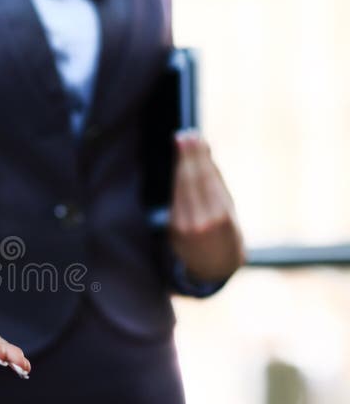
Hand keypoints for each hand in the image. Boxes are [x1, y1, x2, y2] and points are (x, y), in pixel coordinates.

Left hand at [169, 130, 245, 281]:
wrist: (214, 269)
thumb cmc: (228, 236)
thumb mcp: (230, 212)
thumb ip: (217, 184)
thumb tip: (204, 153)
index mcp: (220, 218)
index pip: (205, 179)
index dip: (198, 157)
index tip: (195, 137)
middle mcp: (199, 221)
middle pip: (190, 180)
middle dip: (187, 156)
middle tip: (185, 135)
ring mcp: (183, 226)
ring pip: (180, 188)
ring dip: (180, 164)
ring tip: (182, 142)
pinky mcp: (172, 227)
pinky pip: (176, 198)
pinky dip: (178, 179)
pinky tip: (180, 165)